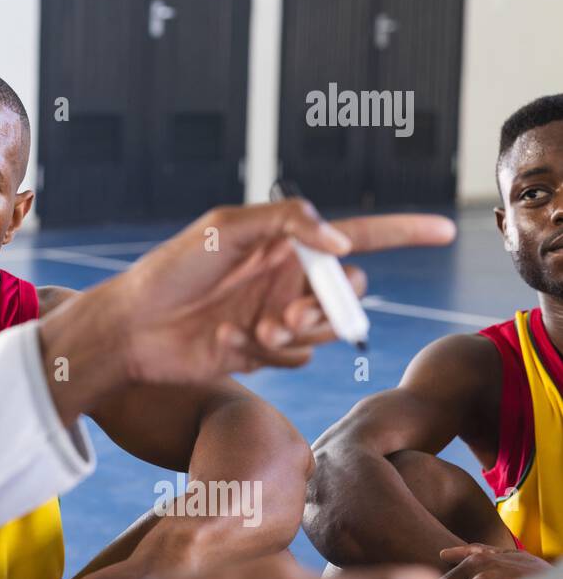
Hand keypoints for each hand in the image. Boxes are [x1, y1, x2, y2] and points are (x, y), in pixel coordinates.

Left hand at [39, 200, 454, 422]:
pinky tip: (234, 342)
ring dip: (301, 330)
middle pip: (349, 288)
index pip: (356, 233)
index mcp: (284, 242)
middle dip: (330, 302)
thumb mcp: (226, 228)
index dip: (402, 231)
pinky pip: (298, 356)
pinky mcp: (264, 352)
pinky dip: (274, 351)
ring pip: (328, 327)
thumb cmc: (173, 269)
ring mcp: (277, 315)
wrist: (134, 327)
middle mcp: (287, 278)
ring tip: (258, 328)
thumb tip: (341, 240)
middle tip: (287, 310)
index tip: (445, 229)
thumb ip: (288, 222)